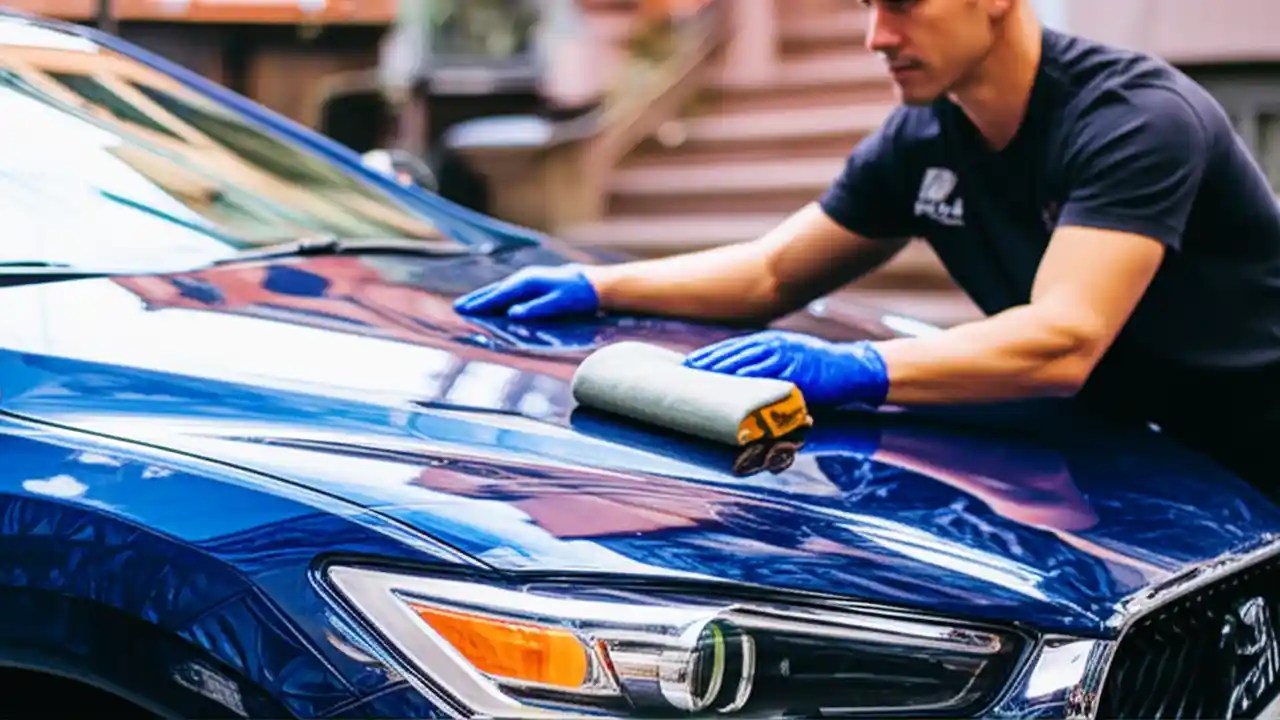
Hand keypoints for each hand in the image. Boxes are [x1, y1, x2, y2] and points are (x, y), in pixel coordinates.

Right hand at [453, 264, 599, 319]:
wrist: (592, 283)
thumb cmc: (577, 295)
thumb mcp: (559, 303)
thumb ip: (536, 309)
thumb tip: (512, 314)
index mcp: (528, 283)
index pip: (499, 295)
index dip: (481, 303)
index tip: (464, 309)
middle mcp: (525, 278)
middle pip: (495, 290)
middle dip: (476, 299)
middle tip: (458, 307)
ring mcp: (528, 279)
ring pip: (501, 290)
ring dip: (484, 297)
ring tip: (469, 304)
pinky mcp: (532, 283)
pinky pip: (509, 291)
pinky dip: (497, 296)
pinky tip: (493, 302)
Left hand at [684, 331, 889, 407]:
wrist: (853, 367)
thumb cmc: (820, 367)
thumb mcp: (791, 356)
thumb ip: (768, 364)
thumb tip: (743, 379)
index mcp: (770, 342)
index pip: (732, 348)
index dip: (708, 356)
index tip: (686, 365)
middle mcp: (773, 346)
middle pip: (731, 354)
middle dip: (706, 365)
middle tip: (683, 375)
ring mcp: (784, 357)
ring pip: (744, 364)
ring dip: (719, 373)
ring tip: (698, 383)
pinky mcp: (795, 372)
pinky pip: (765, 379)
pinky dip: (746, 384)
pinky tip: (730, 389)